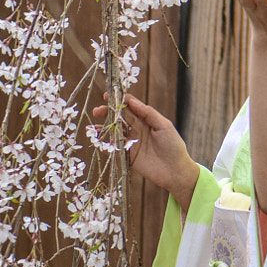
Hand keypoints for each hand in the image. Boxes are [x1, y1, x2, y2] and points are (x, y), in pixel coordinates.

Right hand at [94, 94, 199, 212]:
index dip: (119, 101)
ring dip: (103, 130)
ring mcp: (132, 143)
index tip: (108, 96)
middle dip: (107, 114)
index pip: (130, 107)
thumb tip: (132, 101)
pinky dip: (106, 147)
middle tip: (97, 111)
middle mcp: (137, 130)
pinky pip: (114, 149)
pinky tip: (100, 145)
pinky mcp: (128, 156)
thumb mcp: (164, 126)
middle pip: (119, 118)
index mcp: (146, 120)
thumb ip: (148, 113)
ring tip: (91, 128)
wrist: (175, 171)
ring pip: (114, 133)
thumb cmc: (173, 145)